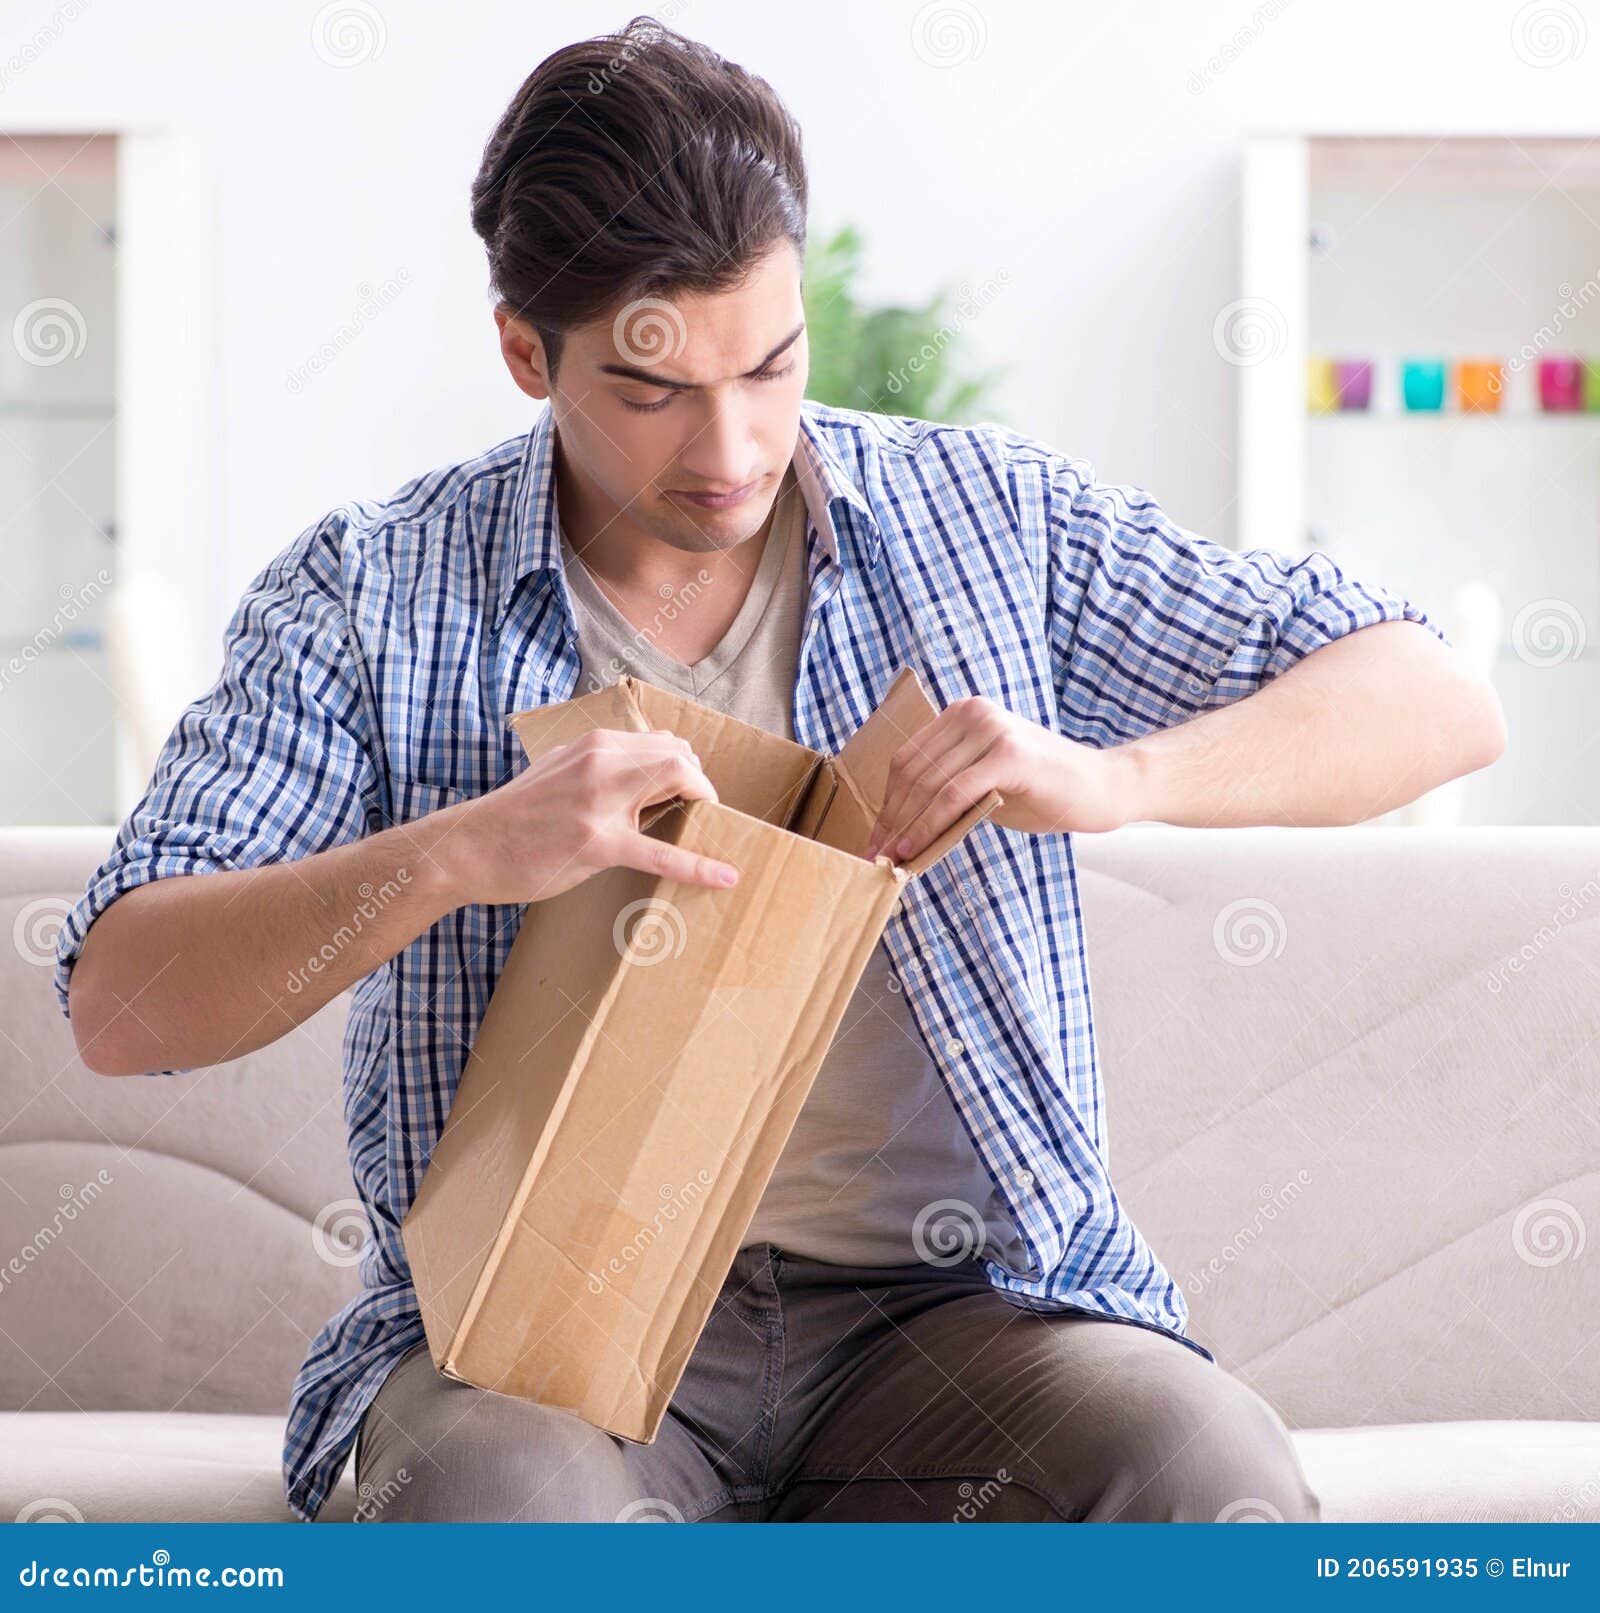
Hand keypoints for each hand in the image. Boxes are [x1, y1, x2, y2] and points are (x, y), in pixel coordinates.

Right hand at [416, 728, 738, 905]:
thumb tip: (640, 770)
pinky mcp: (596, 843)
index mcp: (595, 745)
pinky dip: (699, 865)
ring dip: (704, 804)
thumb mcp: (560, 771)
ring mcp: (598, 800)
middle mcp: (600, 761)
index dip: (688, 769)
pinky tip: (724, 877)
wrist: (468, 847)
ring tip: (710, 831)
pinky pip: (660, 852)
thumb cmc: (516, 816)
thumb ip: (599, 766)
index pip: (665, 743)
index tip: (690, 795)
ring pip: (677, 780)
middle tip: (703, 815)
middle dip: (702, 783)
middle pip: (680, 753)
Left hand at [865, 698, 1139, 862]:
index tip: (876, 837)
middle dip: (891, 818)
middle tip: (876, 855)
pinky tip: (915, 848)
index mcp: (963, 714)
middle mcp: (973, 713)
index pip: (909, 759)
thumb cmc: (1044, 791)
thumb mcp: (986, 785)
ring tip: (890, 858)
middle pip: (913, 771)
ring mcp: (991, 729)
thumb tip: (900, 827)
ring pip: (929, 784)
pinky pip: (954, 794)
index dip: (888, 801)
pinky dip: (929, 824)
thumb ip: (948, 791)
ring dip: (905, 826)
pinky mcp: (1007, 754)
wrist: (1103, 788)